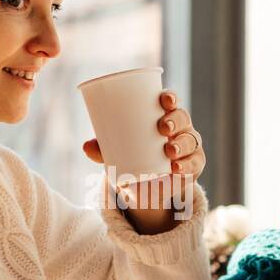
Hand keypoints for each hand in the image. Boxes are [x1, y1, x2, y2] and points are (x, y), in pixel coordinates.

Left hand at [83, 89, 205, 212]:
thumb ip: (103, 148)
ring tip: (169, 150)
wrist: (150, 182)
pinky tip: (178, 168)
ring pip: (190, 140)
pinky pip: (195, 164)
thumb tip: (85, 147)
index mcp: (164, 116)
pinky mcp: (193, 166)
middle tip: (162, 128)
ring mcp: (189, 146)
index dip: (170, 97)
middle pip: (183, 118)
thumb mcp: (118, 150)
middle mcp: (181, 128)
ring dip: (182, 143)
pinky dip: (188, 166)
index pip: (170, 101)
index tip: (164, 100)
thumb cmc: (135, 154)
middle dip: (175, 120)